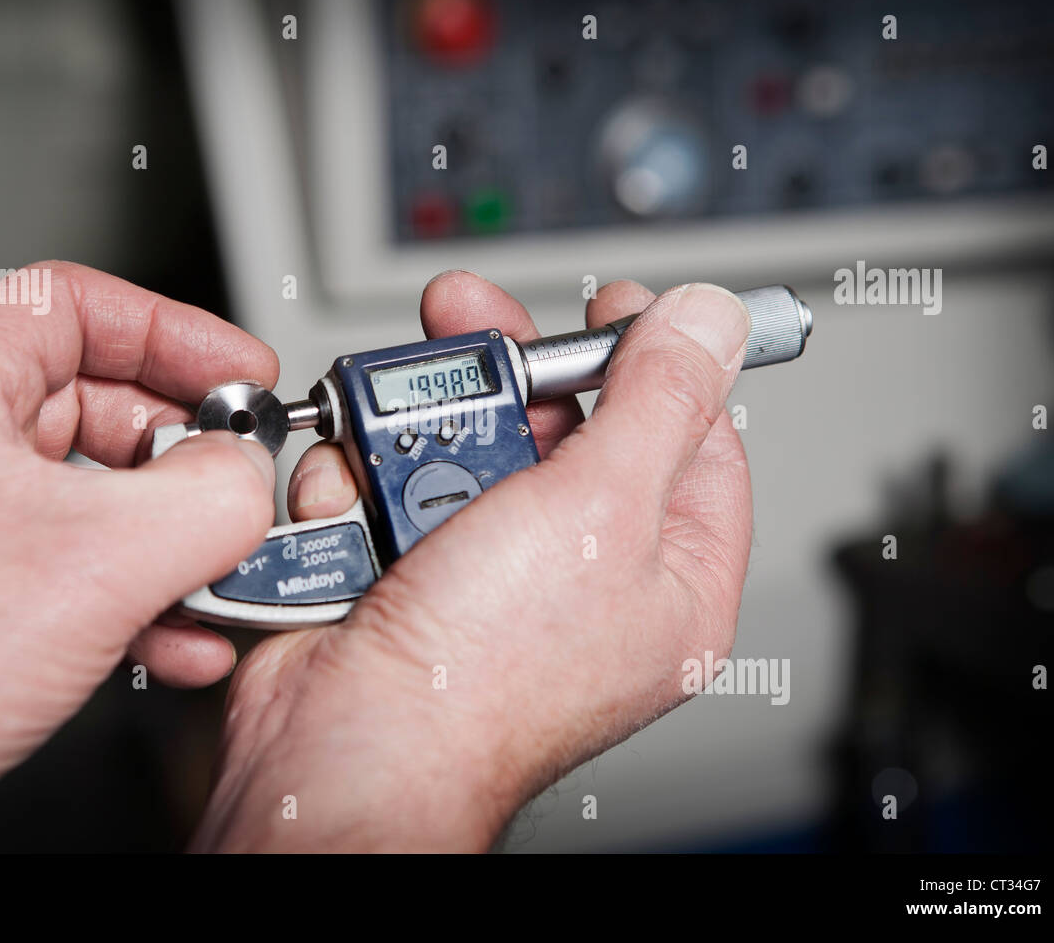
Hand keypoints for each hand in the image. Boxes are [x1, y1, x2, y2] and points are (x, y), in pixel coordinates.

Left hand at [0, 262, 279, 850]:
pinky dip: (137, 595)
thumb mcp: (102, 562)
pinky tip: (177, 644)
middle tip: (241, 479)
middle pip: (94, 403)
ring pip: (91, 497)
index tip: (240, 371)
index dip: (173, 330)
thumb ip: (208, 498)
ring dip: (171, 538)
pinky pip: (72, 568)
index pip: (72, 304)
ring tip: (220, 575)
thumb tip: (249, 478)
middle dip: (184, 452)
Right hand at [192, 272, 753, 850]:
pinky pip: (397, 490)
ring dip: (416, 431)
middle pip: (572, 433)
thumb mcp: (599, 507)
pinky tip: (353, 500)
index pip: (696, 443)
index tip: (618, 307)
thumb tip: (710, 323)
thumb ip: (659, 401)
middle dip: (510, 377)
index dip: (661, 363)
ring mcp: (495, 580)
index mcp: (670, 579)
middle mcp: (587, 581)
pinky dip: (363, 483)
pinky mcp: (413, 575)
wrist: (344, 746)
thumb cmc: (482, 674)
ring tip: (387, 435)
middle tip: (470, 322)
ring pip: (470, 451)